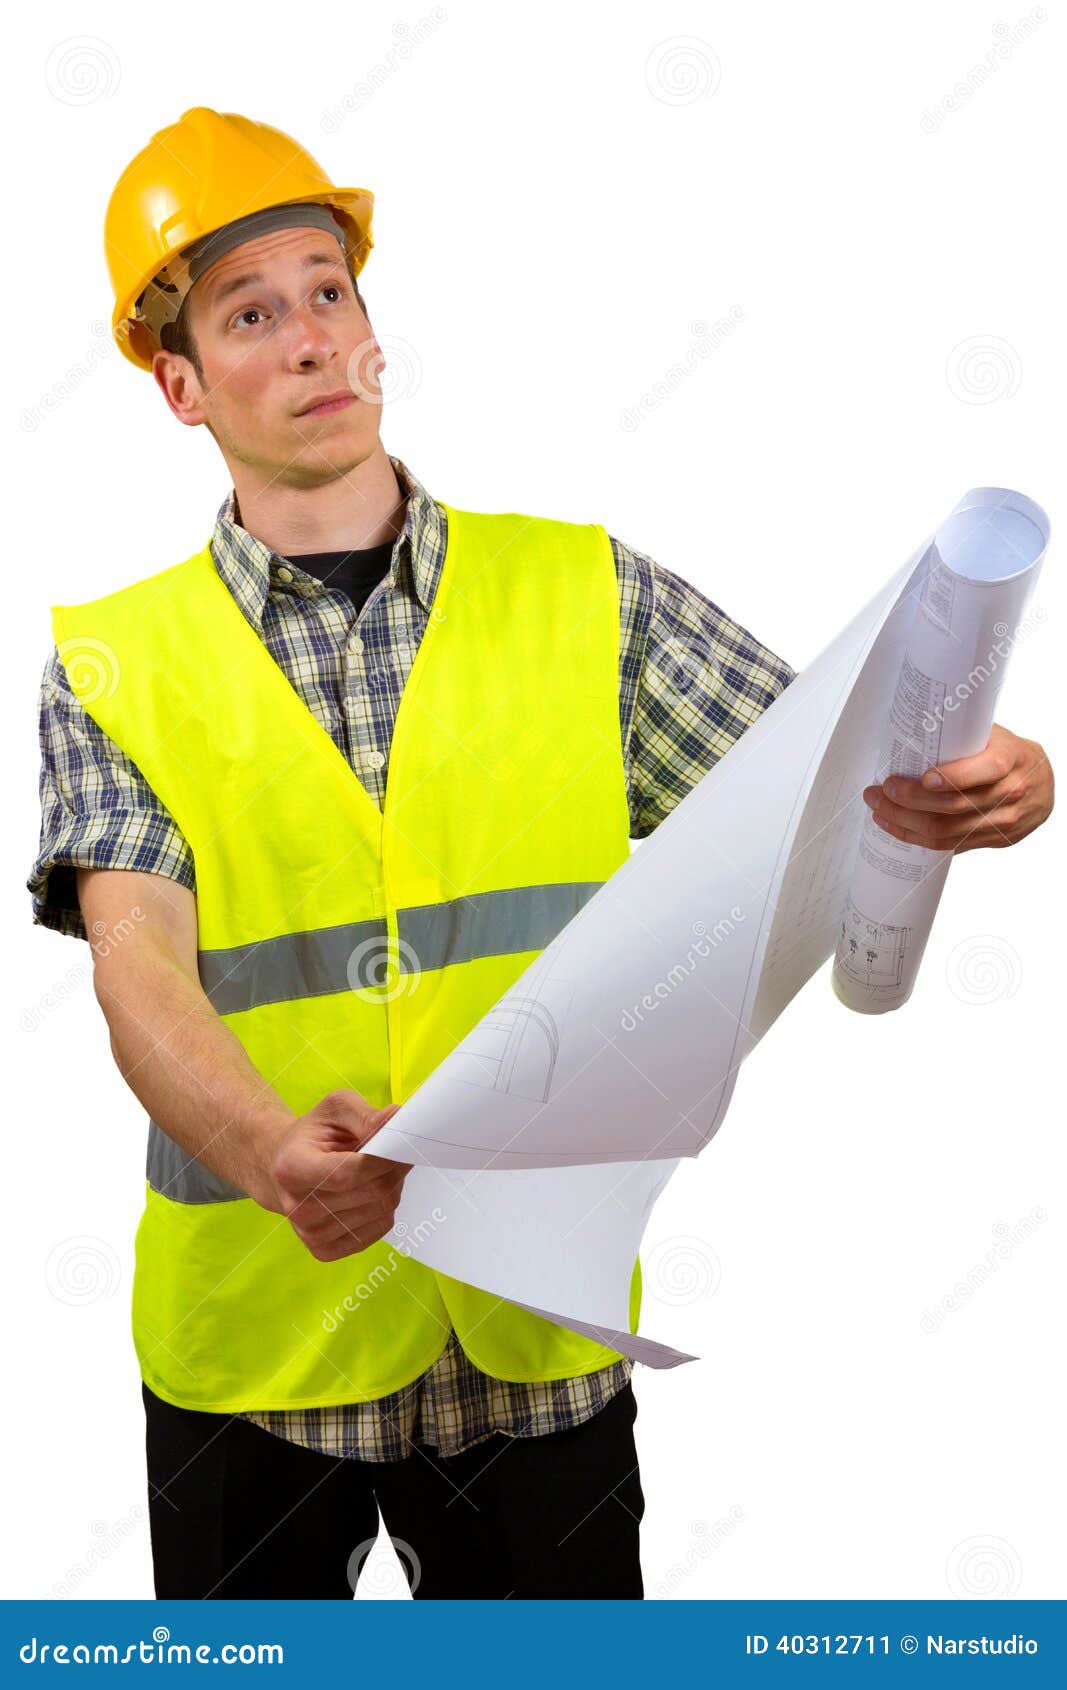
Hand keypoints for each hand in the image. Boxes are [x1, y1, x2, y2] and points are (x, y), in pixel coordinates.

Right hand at [268, 1090, 410, 1261]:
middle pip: (372, 1192)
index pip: (349, 1173)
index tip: (401, 1141)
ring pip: (382, 1210)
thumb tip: (397, 1120)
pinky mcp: (325, 1250)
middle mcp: (298, 1207)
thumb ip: (366, 1115)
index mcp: (292, 1168)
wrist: (282, 1167)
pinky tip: (370, 1190)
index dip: (383, 1157)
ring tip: (377, 1168)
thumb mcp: (335, 1109)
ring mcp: (311, 1233)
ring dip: (393, 1185)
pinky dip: (386, 1206)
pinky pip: (380, 1228)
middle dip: (395, 1167)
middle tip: (396, 1149)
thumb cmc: (312, 1135)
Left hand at [862, 723, 1053, 853]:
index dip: (952, 777)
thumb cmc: (1011, 754)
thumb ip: (961, 739)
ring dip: (904, 822)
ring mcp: (1002, 821)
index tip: (921, 776)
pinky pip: (949, 845)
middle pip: (953, 806)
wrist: (1044, 782)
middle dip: (909, 800)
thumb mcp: (994, 737)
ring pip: (945, 831)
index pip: (984, 770)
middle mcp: (1009, 793)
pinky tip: (896, 825)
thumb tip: (910, 733)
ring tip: (880, 808)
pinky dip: (917, 837)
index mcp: (1010, 759)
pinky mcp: (993, 840)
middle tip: (882, 789)